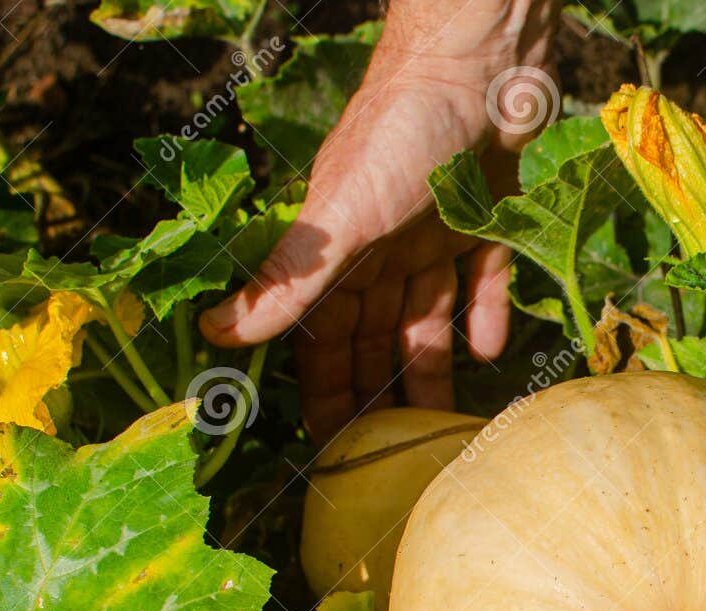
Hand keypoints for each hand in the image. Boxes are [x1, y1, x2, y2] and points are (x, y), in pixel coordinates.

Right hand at [199, 2, 558, 443]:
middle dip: (375, 389)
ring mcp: (431, 230)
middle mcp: (380, 246)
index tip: (328, 447)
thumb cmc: (404, 132)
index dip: (321, 388)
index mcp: (339, 250)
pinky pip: (482, 276)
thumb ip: (289, 279)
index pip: (321, 335)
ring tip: (446, 421)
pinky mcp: (484, 214)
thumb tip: (215, 333)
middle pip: (373, 334)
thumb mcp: (342, 215)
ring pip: (426, 314)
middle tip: (386, 451)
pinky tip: (491, 353)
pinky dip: (485, 311)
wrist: (479, 63)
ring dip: (433, 364)